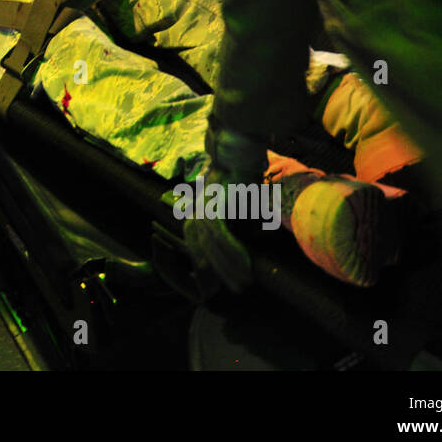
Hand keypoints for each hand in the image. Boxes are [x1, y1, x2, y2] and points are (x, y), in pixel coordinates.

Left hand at [180, 157, 255, 293]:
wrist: (236, 153)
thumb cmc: (238, 180)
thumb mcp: (238, 209)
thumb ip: (239, 229)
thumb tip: (247, 249)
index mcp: (197, 217)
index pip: (200, 250)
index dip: (212, 269)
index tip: (225, 284)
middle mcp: (194, 216)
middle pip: (204, 253)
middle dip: (220, 274)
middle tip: (239, 289)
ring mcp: (201, 211)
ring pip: (213, 247)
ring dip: (230, 267)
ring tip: (245, 282)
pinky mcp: (212, 207)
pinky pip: (222, 236)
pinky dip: (234, 252)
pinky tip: (246, 266)